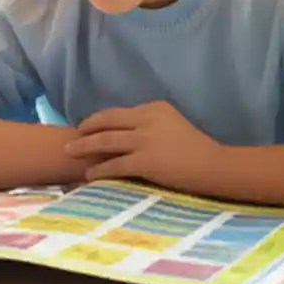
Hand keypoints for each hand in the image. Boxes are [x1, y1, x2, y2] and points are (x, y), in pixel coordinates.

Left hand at [64, 101, 223, 192]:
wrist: (213, 165)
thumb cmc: (195, 148)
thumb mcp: (172, 124)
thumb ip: (150, 123)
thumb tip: (127, 131)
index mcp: (154, 108)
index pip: (118, 112)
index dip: (99, 120)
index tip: (87, 127)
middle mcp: (147, 119)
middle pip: (107, 122)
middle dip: (86, 130)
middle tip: (71, 138)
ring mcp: (145, 140)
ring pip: (106, 141)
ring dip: (85, 147)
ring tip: (70, 153)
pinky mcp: (146, 161)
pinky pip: (115, 164)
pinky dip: (100, 169)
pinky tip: (90, 175)